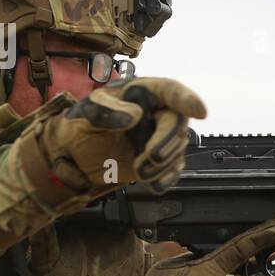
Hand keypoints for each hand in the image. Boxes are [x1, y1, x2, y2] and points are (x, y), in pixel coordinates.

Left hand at [22, 76, 205, 196]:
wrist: (74, 154)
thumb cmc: (81, 124)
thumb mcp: (86, 113)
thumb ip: (107, 111)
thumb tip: (135, 115)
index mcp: (141, 93)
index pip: (169, 90)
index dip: (187, 99)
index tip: (200, 112)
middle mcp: (155, 112)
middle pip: (177, 122)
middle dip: (167, 142)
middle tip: (151, 158)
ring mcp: (158, 137)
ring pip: (177, 148)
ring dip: (163, 164)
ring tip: (139, 172)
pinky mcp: (157, 161)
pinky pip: (172, 169)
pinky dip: (167, 178)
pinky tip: (155, 185)